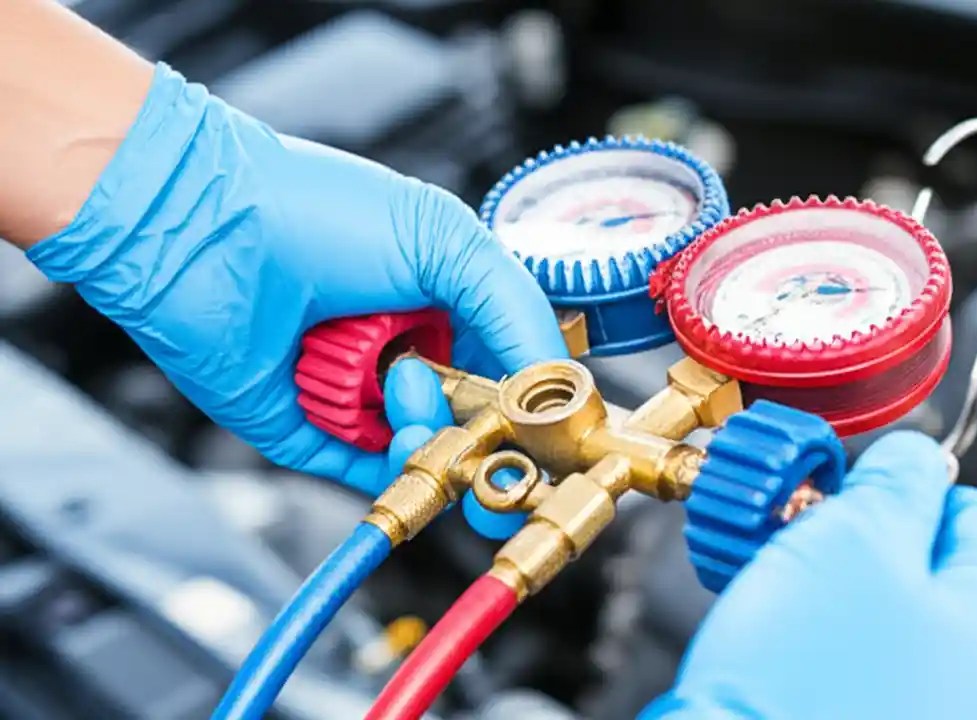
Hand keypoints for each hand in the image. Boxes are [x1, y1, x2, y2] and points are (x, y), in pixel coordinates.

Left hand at [25, 63, 565, 494]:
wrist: (202, 226)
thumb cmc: (315, 209)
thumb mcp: (445, 241)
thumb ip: (516, 309)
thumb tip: (558, 382)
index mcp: (446, 305)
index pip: (514, 372)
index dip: (537, 404)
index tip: (557, 428)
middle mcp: (407, 352)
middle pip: (478, 426)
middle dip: (496, 445)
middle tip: (508, 461)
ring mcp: (358, 395)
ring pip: (425, 453)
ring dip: (430, 440)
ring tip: (403, 395)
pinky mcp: (308, 430)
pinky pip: (362, 472)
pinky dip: (387, 471)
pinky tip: (394, 445)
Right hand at [643, 431, 976, 719]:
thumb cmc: (806, 688)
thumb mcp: (854, 539)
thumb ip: (897, 481)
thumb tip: (911, 456)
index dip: (911, 488)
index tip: (858, 489)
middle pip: (934, 574)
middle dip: (863, 548)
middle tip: (805, 545)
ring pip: (892, 626)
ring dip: (835, 601)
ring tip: (783, 605)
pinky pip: (864, 679)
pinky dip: (823, 658)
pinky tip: (782, 659)